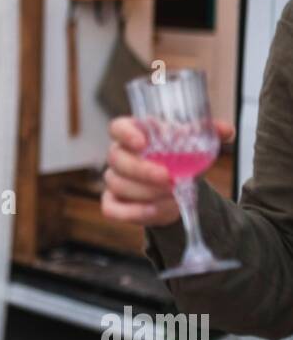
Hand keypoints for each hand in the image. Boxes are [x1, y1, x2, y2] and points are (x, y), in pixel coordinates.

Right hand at [100, 115, 234, 228]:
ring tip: (173, 197)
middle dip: (143, 171)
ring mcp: (114, 179)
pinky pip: (113, 209)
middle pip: (117, 159)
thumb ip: (209, 134)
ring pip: (118, 185)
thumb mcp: (193, 145)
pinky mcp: (113, 202)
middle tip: (169, 179)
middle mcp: (119, 155)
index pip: (118, 127)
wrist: (174, 187)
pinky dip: (135, 212)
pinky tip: (157, 211)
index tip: (142, 143)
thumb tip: (227, 130)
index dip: (126, 134)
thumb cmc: (178, 159)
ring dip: (146, 193)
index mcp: (135, 133)